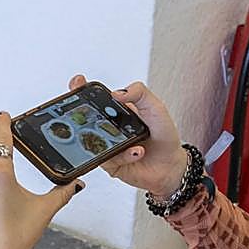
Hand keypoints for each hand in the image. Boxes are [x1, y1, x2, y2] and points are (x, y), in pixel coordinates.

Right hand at [68, 75, 185, 198]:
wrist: (171, 166)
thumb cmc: (164, 136)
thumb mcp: (156, 108)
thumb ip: (140, 93)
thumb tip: (117, 92)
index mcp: (116, 111)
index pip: (95, 98)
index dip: (82, 89)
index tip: (78, 82)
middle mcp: (109, 127)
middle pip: (87, 120)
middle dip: (84, 117)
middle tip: (93, 116)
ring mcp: (107, 145)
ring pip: (96, 142)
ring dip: (114, 142)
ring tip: (136, 143)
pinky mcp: (110, 164)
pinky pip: (107, 160)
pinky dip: (124, 156)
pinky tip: (138, 152)